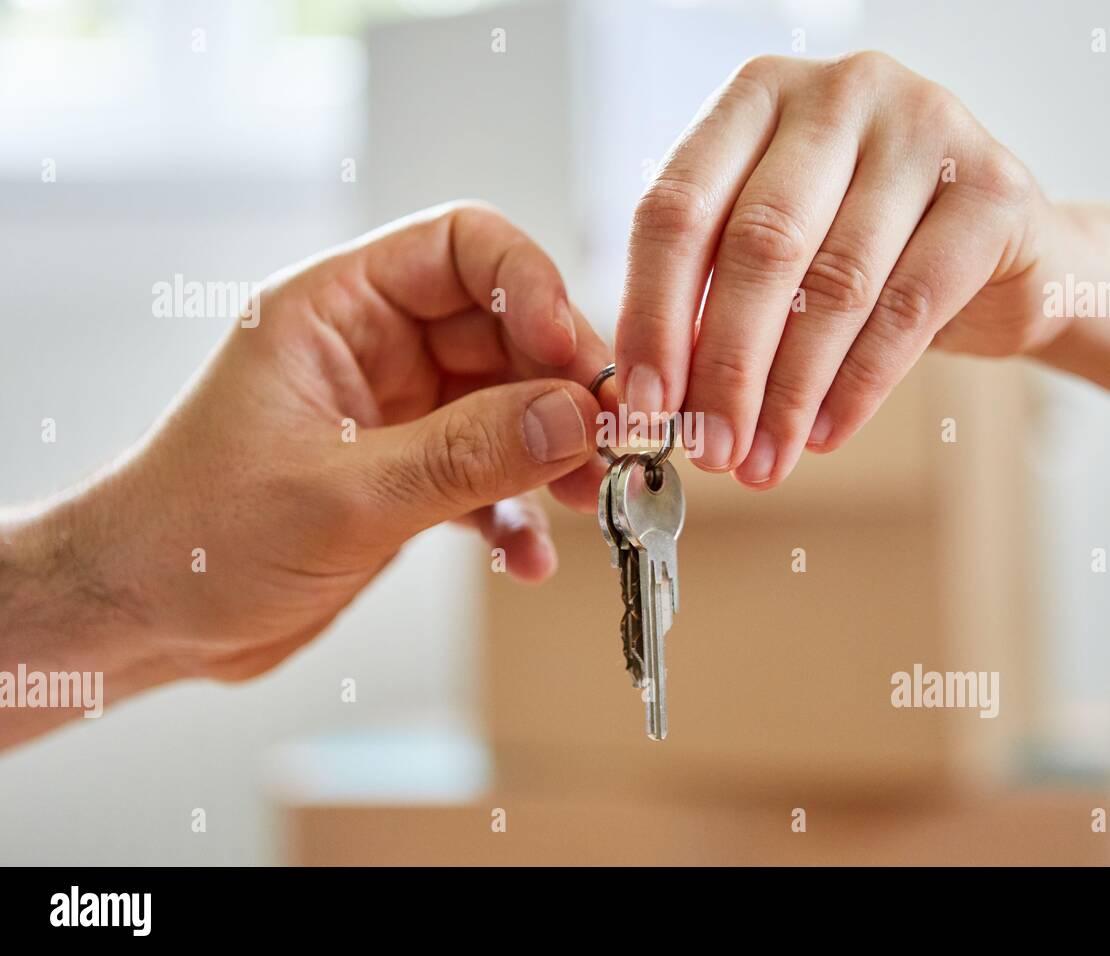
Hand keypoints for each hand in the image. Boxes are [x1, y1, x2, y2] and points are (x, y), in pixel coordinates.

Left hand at [3, 203, 611, 698]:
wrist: (151, 620)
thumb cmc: (200, 538)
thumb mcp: (342, 494)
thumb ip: (466, 454)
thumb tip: (577, 418)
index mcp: (338, 308)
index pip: (462, 246)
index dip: (531, 286)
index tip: (575, 356)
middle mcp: (376, 348)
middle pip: (504, 330)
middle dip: (562, 384)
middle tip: (611, 441)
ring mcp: (397, 413)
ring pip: (510, 404)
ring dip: (555, 450)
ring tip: (587, 499)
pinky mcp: (409, 476)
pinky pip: (490, 474)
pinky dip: (518, 511)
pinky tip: (529, 557)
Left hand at [616, 52, 1062, 486]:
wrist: (1000, 252)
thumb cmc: (864, 252)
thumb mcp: (776, 253)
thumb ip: (712, 300)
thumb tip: (657, 405)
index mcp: (758, 96)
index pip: (678, 207)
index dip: (652, 316)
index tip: (642, 407)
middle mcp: (838, 94)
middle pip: (759, 245)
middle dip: (726, 367)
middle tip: (709, 450)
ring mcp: (924, 127)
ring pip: (835, 284)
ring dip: (789, 393)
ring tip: (763, 459)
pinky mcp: (990, 188)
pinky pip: (909, 307)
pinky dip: (858, 386)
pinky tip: (824, 433)